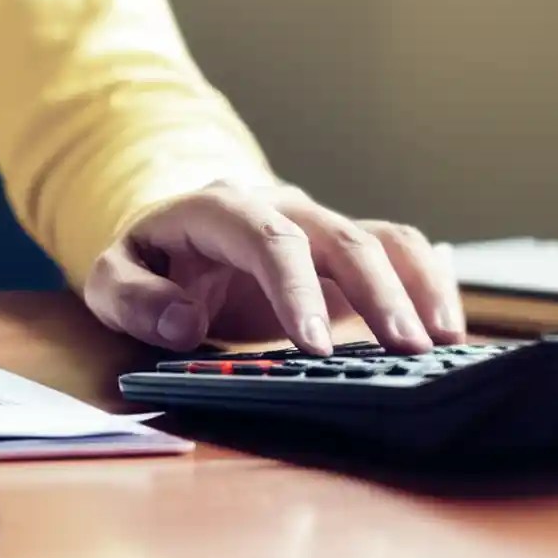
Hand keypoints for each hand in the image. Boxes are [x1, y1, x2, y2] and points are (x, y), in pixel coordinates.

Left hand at [84, 180, 464, 354]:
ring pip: (380, 239)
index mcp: (219, 209)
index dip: (295, 291)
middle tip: (405, 350)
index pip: (268, 242)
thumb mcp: (111, 278)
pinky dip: (427, 282)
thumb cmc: (143, 260)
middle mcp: (279, 207)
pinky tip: (445, 323)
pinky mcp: (340, 249)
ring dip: (416, 286)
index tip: (316, 348)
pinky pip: (396, 252)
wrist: (171, 234)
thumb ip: (133, 299)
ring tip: (442, 341)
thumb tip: (181, 324)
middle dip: (377, 294)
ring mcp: (316, 224)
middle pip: (339, 238)